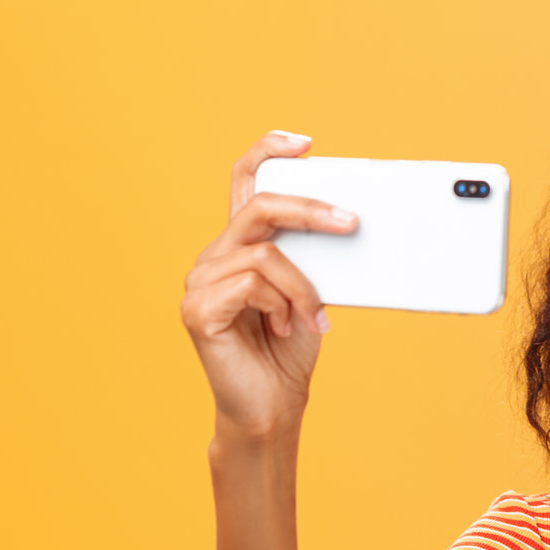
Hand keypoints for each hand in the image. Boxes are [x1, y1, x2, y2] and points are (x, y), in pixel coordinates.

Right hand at [179, 131, 358, 438]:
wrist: (273, 406)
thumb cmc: (291, 350)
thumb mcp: (311, 291)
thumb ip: (313, 257)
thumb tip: (348, 221)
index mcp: (240, 246)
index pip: (246, 182)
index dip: (268, 152)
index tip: (305, 143)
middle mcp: (214, 257)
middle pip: (260, 206)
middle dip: (310, 209)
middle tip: (351, 221)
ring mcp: (200, 282)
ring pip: (265, 254)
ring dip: (302, 287)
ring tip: (314, 317)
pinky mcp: (197, 309)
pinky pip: (252, 284)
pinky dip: (282, 304)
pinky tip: (285, 328)